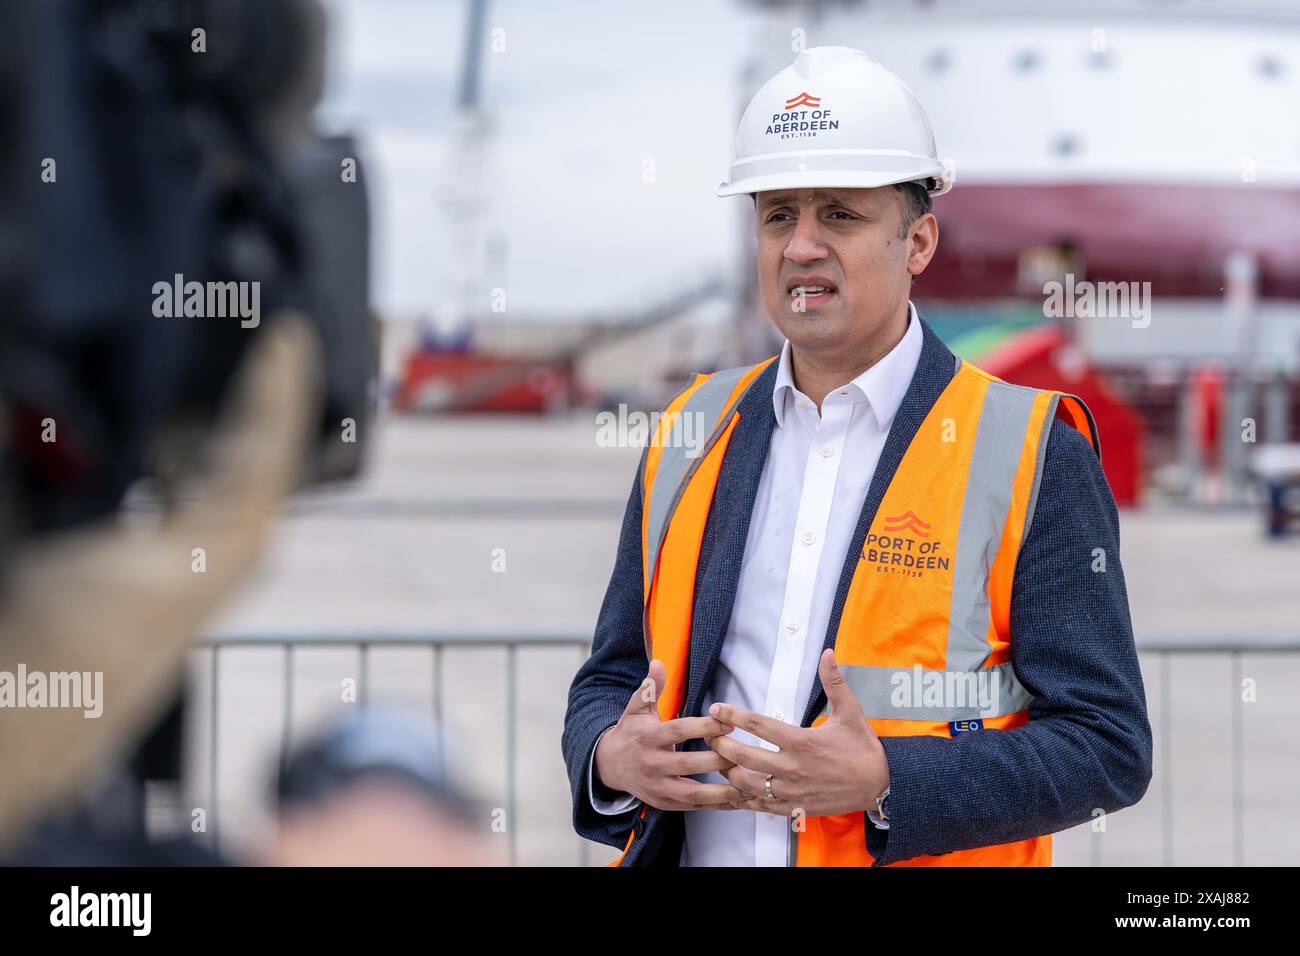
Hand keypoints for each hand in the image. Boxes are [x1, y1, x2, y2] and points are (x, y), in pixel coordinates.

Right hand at [594, 660, 745, 811]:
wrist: (609, 765)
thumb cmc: (631, 732)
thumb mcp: (636, 708)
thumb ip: (651, 687)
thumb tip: (658, 662)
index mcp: (648, 737)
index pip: (679, 731)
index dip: (704, 727)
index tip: (729, 722)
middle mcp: (652, 764)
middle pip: (688, 764)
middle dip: (718, 760)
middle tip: (744, 753)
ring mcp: (657, 787)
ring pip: (692, 793)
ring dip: (721, 791)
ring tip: (748, 785)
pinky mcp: (663, 803)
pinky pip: (693, 808)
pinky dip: (716, 806)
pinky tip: (738, 801)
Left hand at [707, 649, 888, 817]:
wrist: (880, 785)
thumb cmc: (863, 747)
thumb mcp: (850, 712)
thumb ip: (834, 682)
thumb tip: (828, 653)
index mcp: (802, 741)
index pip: (759, 725)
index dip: (733, 715)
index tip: (716, 709)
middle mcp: (793, 768)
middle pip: (744, 757)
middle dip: (721, 746)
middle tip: (708, 736)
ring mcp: (793, 791)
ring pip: (748, 785)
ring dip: (729, 773)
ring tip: (719, 762)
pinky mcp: (795, 808)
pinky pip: (762, 806)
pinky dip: (745, 799)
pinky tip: (734, 790)